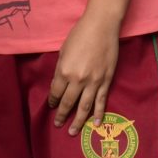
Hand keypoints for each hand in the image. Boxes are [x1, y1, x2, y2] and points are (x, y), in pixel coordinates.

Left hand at [49, 11, 119, 133]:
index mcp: (64, 71)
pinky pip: (101, 101)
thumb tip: (60, 83)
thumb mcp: (64, 51)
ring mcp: (93, 82)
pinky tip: (95, 124)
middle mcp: (78, 80)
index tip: (52, 106)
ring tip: (72, 131)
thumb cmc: (80, 34)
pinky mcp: (106, 80)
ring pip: (84, 107)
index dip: (52, 101)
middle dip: (62, 115)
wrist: (102, 26)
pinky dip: (98, 113)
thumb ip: (61, 69)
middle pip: (68, 103)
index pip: (56, 93)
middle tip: (58, 124)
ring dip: (77, 121)